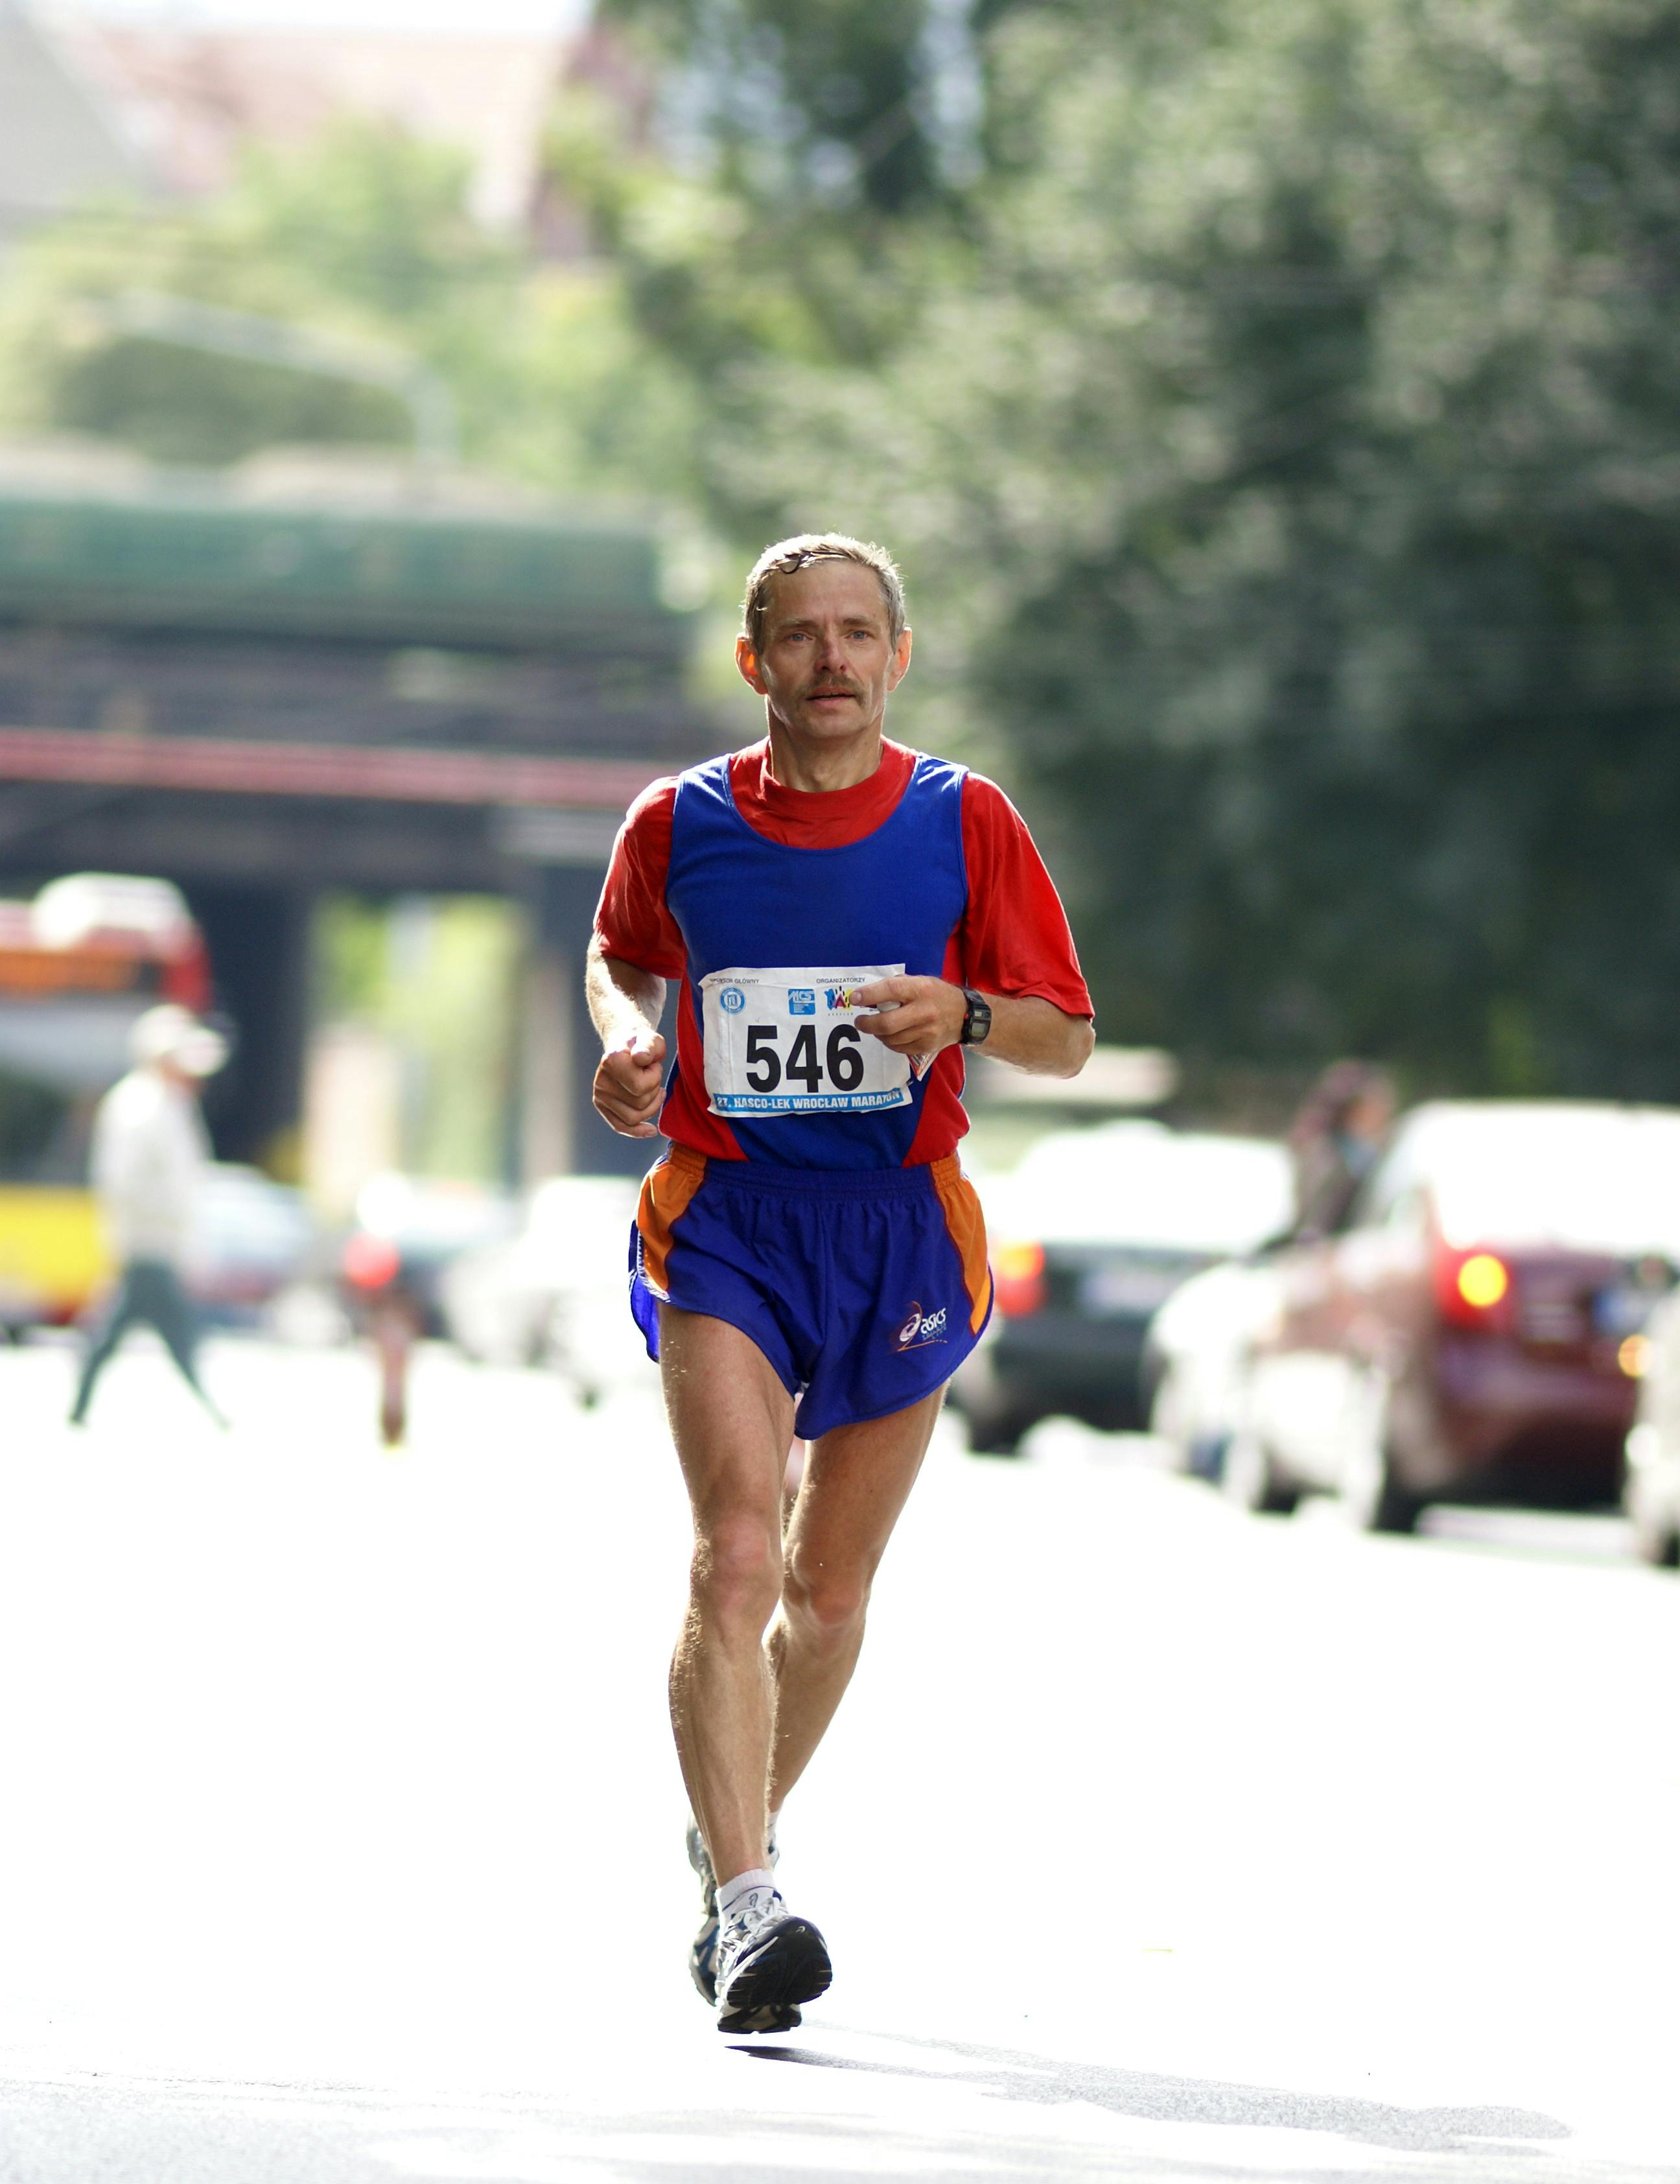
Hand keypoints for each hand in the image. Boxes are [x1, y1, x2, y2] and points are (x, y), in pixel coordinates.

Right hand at [593, 1028, 666, 1137]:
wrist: (628, 1047)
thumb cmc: (643, 1045)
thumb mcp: (651, 1040)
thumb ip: (648, 1046)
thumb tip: (641, 1057)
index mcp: (612, 1060)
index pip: (641, 1087)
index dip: (654, 1077)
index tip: (651, 1064)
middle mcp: (601, 1080)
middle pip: (639, 1104)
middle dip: (654, 1090)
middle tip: (651, 1074)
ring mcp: (600, 1095)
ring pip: (634, 1118)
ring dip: (651, 1105)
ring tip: (650, 1087)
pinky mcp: (602, 1106)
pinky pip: (621, 1126)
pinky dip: (637, 1131)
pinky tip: (651, 1130)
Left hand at [852, 977, 966, 1069]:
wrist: (965, 1015)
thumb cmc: (936, 994)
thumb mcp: (919, 981)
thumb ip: (895, 986)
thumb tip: (868, 995)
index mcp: (920, 990)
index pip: (890, 990)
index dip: (869, 995)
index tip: (855, 998)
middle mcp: (924, 1012)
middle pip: (887, 1023)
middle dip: (867, 1024)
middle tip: (859, 1022)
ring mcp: (926, 1032)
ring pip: (891, 1039)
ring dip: (878, 1033)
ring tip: (876, 1027)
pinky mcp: (926, 1046)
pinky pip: (899, 1048)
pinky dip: (889, 1042)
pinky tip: (890, 1035)